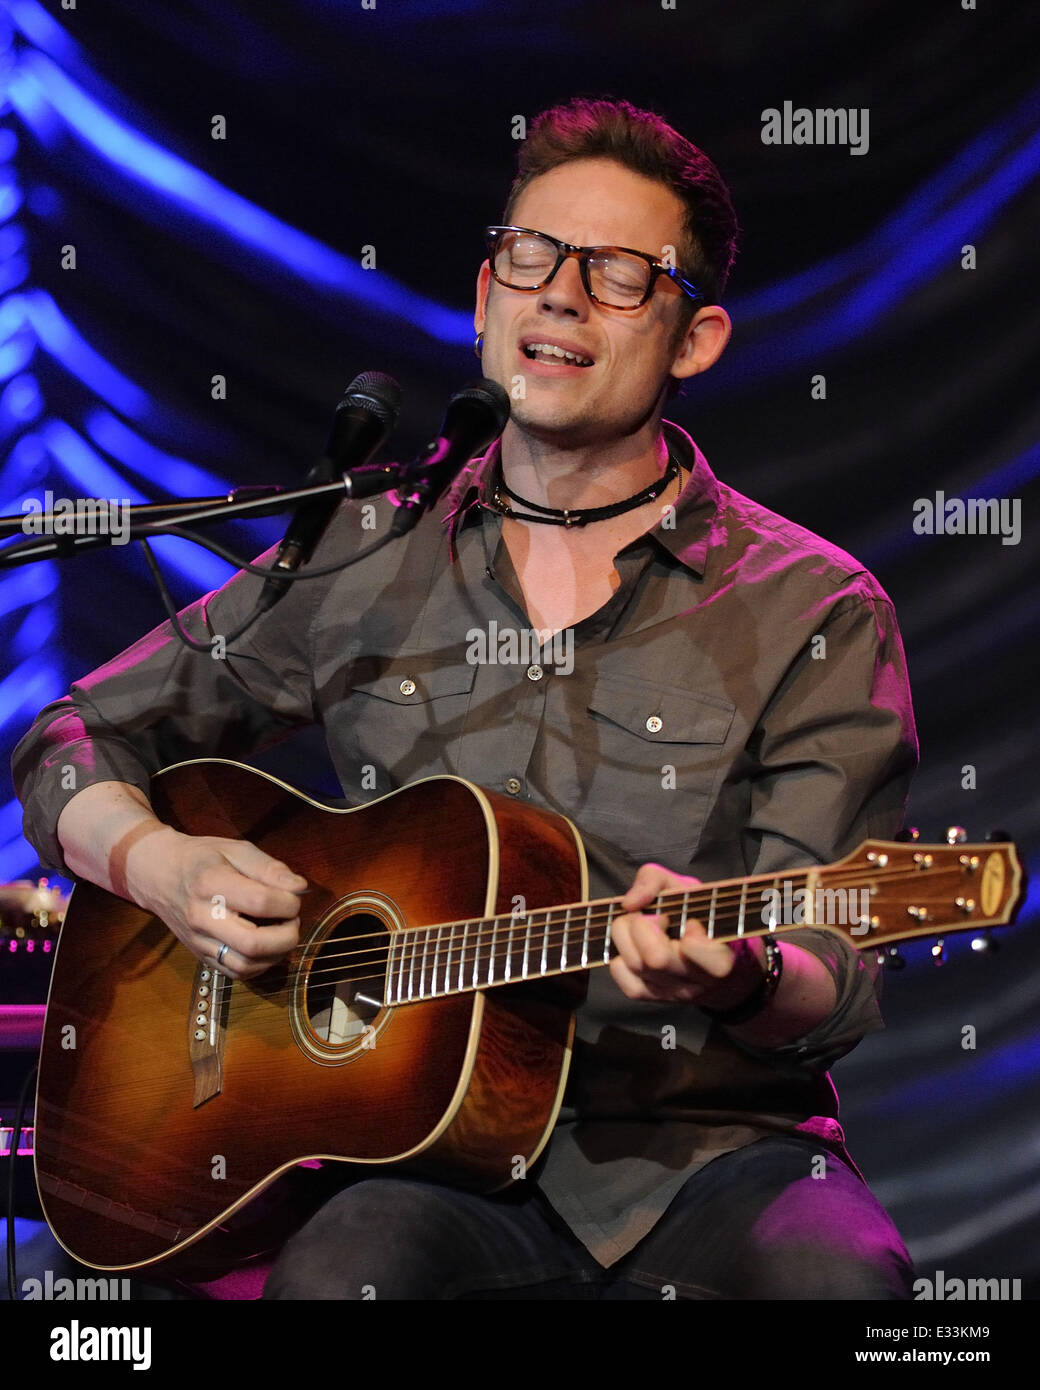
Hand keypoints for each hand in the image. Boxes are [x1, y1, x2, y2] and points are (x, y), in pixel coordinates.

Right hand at [125, 825, 306, 980]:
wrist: (157, 874)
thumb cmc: (201, 858)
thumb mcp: (235, 849)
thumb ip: (268, 867)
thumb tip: (300, 888)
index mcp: (211, 883)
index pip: (260, 902)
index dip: (289, 902)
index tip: (295, 895)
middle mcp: (201, 917)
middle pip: (253, 943)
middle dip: (287, 935)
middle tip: (293, 919)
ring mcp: (198, 941)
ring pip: (245, 965)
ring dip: (275, 954)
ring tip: (282, 933)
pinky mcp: (199, 956)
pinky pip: (235, 972)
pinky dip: (259, 965)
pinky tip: (267, 947)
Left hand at [609, 861, 759, 1006]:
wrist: (719, 955)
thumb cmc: (704, 916)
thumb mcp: (688, 887)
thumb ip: (655, 880)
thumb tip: (629, 903)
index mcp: (720, 958)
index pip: (694, 950)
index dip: (686, 930)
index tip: (691, 922)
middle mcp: (697, 981)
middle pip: (655, 959)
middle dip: (643, 926)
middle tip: (654, 917)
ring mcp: (674, 992)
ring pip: (636, 966)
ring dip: (627, 936)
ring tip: (641, 926)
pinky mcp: (653, 996)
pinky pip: (623, 977)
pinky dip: (621, 957)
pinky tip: (634, 947)